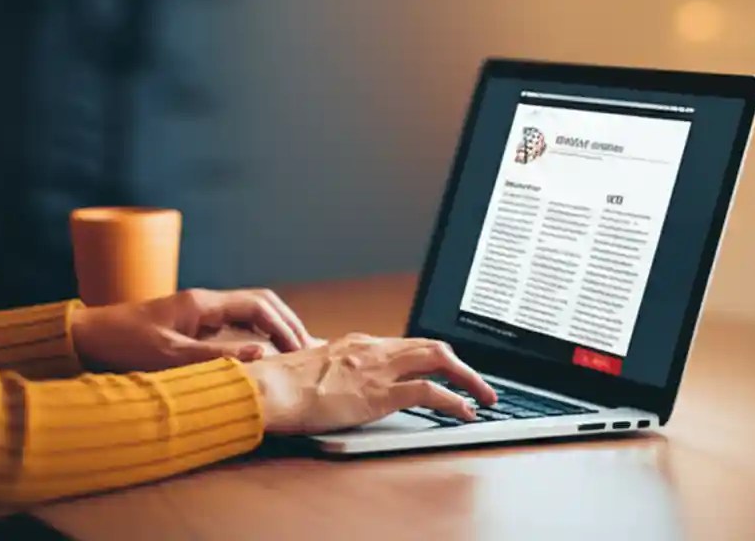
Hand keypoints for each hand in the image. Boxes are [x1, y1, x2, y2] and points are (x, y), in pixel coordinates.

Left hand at [70, 288, 317, 371]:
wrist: (88, 337)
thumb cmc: (123, 344)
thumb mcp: (168, 356)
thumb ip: (213, 356)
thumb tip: (259, 353)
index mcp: (202, 303)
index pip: (258, 304)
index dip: (284, 325)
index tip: (301, 349)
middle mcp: (204, 302)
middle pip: (260, 303)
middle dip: (287, 323)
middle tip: (308, 349)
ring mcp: (198, 312)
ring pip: (248, 312)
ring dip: (274, 327)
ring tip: (295, 350)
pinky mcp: (190, 325)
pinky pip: (233, 324)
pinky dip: (255, 334)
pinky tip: (263, 352)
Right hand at [244, 333, 497, 433]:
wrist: (270, 388)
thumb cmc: (281, 384)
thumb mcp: (311, 369)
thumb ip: (330, 369)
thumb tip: (332, 379)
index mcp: (357, 343)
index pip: (407, 344)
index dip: (433, 357)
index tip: (447, 370)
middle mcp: (373, 349)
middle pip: (431, 346)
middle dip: (461, 363)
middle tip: (478, 383)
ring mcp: (378, 369)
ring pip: (440, 360)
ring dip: (469, 378)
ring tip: (484, 396)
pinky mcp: (379, 393)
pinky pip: (429, 391)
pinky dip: (454, 400)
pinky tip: (464, 410)